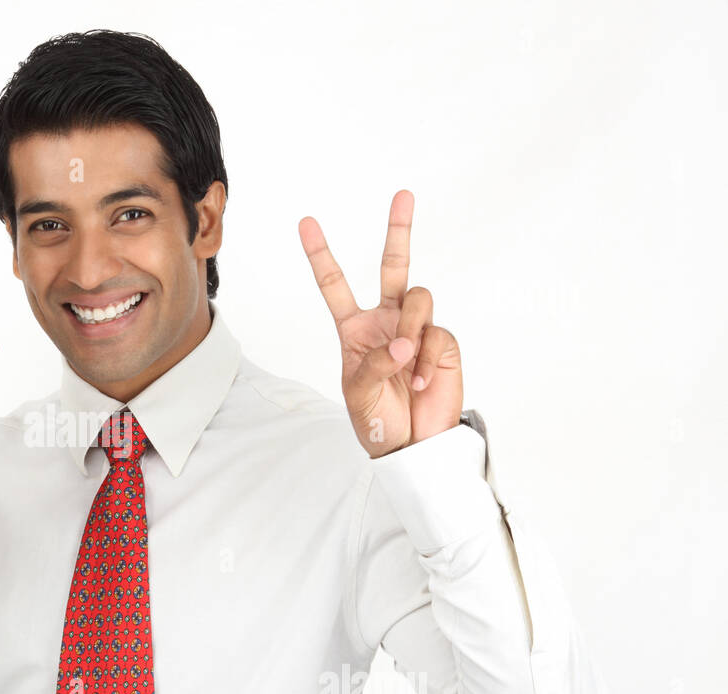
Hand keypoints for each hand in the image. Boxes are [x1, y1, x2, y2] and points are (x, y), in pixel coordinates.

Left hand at [298, 190, 462, 457]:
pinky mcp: (442, 342)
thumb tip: (403, 342)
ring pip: (417, 298)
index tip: (307, 223)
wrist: (413, 444)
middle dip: (399, 229)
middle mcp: (386, 320)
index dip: (321, 255)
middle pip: (394, 265)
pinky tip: (419, 382)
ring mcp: (416, 328)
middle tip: (403, 194)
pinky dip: (425, 359)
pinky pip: (435, 334)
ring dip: (409, 329)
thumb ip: (374, 364)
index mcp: (355, 328)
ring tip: (405, 366)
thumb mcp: (358, 394)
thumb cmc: (377, 419)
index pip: (335, 285)